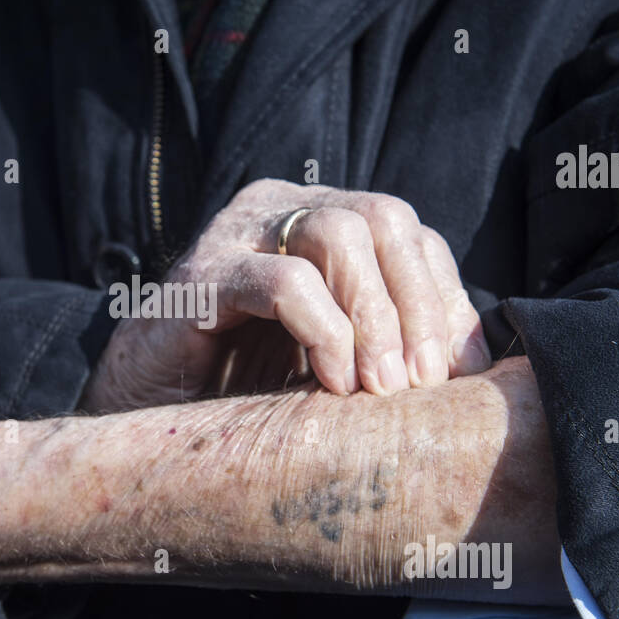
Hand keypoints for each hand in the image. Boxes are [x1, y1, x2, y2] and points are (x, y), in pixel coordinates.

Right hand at [82, 178, 490, 410]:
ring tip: (377, 389)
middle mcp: (284, 209)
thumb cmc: (241, 384)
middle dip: (417, 305)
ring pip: (340, 234)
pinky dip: (323, 330)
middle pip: (384, 219)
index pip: (409, 233)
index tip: (463, 372)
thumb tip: (477, 365)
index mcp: (322, 220)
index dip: (445, 298)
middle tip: (421, 384)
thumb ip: (390, 343)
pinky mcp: (203, 274)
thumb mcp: (332, 359)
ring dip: (375, 319)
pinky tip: (331, 380)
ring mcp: (240, 232)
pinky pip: (282, 281)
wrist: (142, 409)